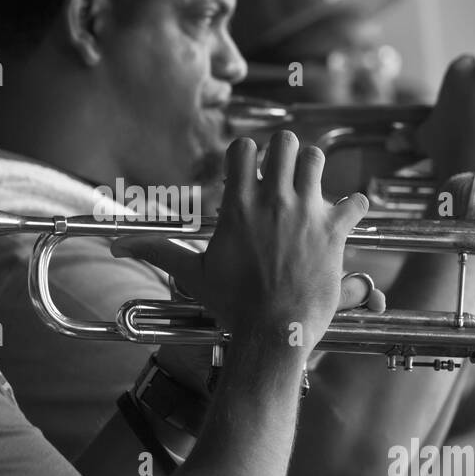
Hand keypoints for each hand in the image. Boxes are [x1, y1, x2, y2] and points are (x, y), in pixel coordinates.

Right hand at [112, 133, 369, 353]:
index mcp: (240, 205)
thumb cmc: (233, 306)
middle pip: (286, 143)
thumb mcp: (193, 274)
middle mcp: (274, 200)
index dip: (248, 153)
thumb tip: (118, 246)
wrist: (273, 332)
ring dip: (314, 170)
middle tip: (283, 175)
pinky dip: (354, 205)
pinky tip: (347, 214)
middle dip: (285, 153)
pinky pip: (356, 201)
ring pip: (317, 159)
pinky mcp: (334, 231)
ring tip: (311, 189)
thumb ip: (158, 252)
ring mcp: (306, 212)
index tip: (250, 171)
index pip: (244, 148)